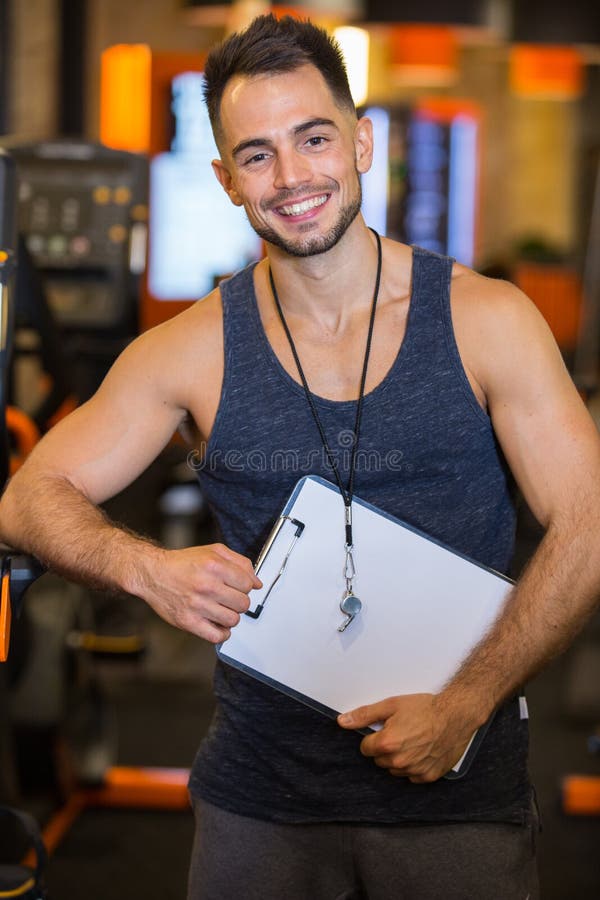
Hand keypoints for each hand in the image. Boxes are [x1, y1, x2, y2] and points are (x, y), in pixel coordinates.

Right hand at [140, 542, 260, 643]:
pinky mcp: (188, 621)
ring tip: (221, 610)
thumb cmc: (183, 563)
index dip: (245, 586)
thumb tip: (257, 582)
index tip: (237, 587)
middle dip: (239, 602)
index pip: (248, 584)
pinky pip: (217, 636)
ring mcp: (197, 605)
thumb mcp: (214, 551)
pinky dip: (221, 633)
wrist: (153, 573)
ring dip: (230, 617)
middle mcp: (206, 585)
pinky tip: (216, 624)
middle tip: (228, 598)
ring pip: (232, 620)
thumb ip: (240, 563)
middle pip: (243, 604)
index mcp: (214, 566)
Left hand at [337, 693, 473, 782]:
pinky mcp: (428, 777)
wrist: (456, 715)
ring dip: (399, 758)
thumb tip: (343, 722)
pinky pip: (412, 776)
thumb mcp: (391, 705)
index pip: (365, 748)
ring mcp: (414, 771)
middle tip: (401, 732)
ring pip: (395, 769)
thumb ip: (365, 715)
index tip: (385, 729)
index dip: (374, 737)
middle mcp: (399, 761)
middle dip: (385, 748)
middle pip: (379, 760)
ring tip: (413, 740)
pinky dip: (414, 766)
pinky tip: (422, 750)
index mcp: (387, 744)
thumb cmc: (426, 708)